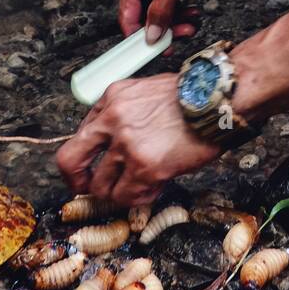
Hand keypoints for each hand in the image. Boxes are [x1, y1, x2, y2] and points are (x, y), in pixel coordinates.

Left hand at [57, 75, 221, 205]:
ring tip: (136, 187)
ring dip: (116, 192)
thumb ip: (124, 111)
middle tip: (86, 189)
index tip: (93, 165)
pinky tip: (153, 188)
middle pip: (70, 160)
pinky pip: (126, 196)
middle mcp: (113, 120)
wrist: (217, 100)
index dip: (88, 155)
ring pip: (100, 186)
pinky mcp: (145, 167)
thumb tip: (111, 140)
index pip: (81, 133)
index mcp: (112, 97)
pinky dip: (137, 198)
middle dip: (76, 180)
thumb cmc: (191, 96)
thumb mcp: (147, 90)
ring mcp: (127, 145)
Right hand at [118, 0, 217, 42]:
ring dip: (174, 20)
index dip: (139, 36)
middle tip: (181, 36)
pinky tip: (191, 13)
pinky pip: (167, 2)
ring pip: (157, 11)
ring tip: (190, 24)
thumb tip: (151, 35)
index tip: (152, 51)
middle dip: (163, 28)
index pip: (127, 16)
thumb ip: (162, 10)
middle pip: (143, 16)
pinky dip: (179, 10)